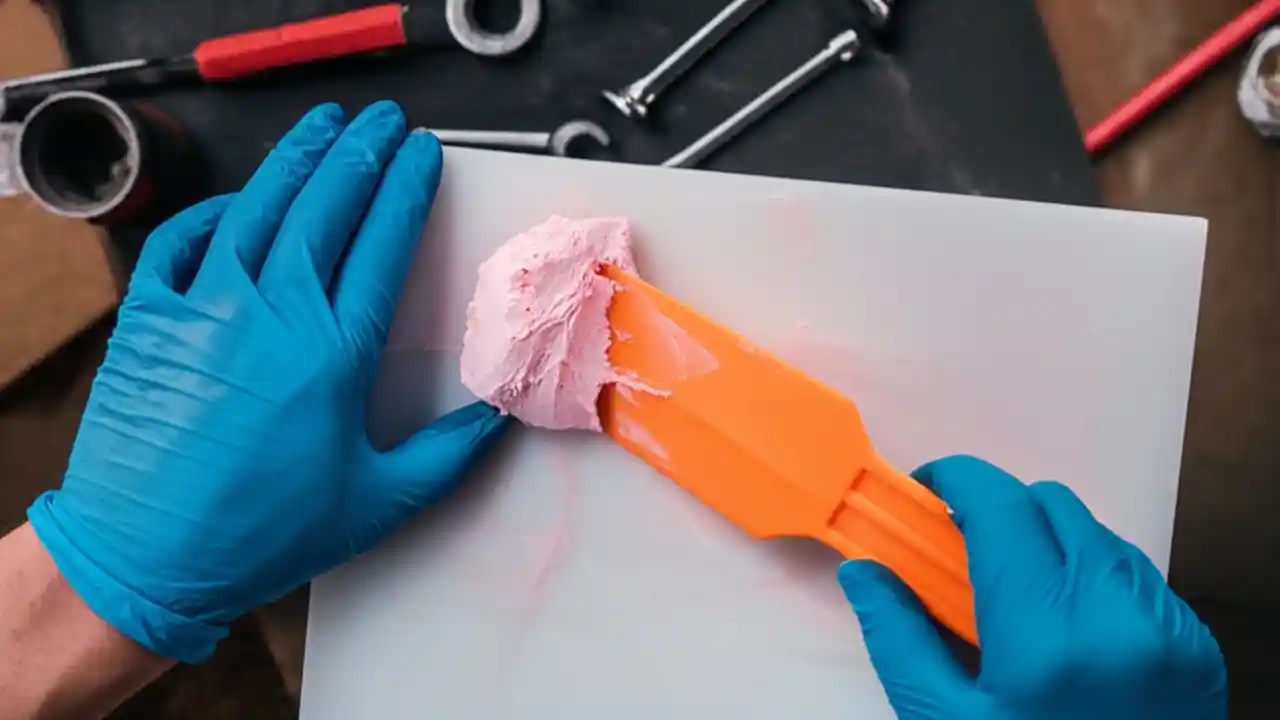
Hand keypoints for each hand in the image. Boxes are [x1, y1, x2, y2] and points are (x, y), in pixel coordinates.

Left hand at [27, 101, 507, 662]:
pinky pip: (182, 242)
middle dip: (360, 154)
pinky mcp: (152, 319)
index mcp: (334, 352)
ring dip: (297, 161)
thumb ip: (447, 456)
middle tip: (382, 122)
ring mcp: (206, 308)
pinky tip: (237, 202)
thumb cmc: (264, 533)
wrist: (147, 556)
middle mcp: (273, 314)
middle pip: (324, 209)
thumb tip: (497, 418)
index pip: (381, 245)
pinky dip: (211, 212)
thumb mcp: (377, 503)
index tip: (422, 155)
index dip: (405, 190)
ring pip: (259, 210)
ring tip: (324, 126)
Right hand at [839, 456, 1225, 719]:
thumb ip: (900, 639)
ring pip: (1096, 532)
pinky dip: (1093, 578)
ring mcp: (1167, 629)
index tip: (929, 490)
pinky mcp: (1196, 642)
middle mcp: (1117, 618)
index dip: (957, 481)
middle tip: (961, 553)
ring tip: (1015, 598)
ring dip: (1048, 542)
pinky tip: (1067, 626)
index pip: (1001, 507)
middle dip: (999, 513)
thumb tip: (864, 572)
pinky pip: (1136, 574)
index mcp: (1045, 638)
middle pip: (1050, 505)